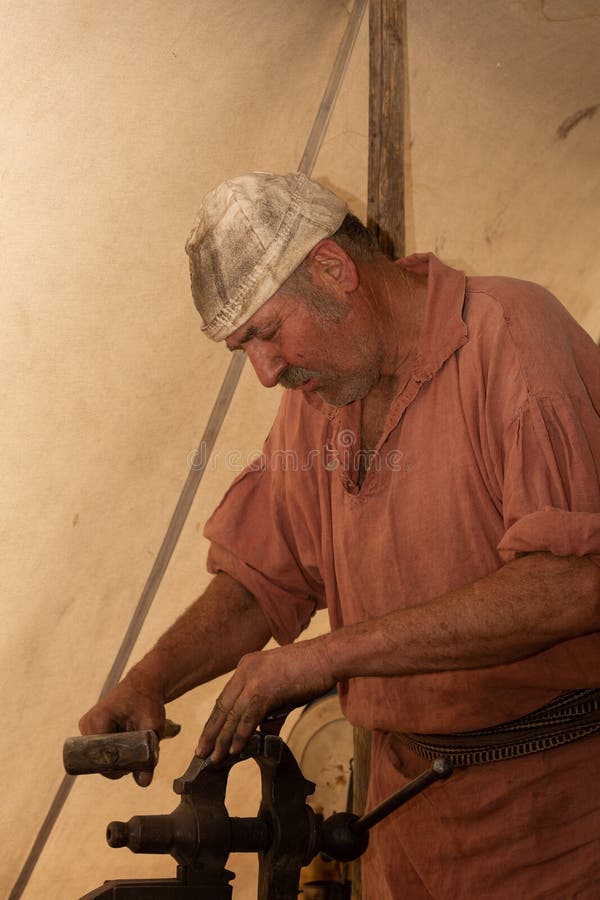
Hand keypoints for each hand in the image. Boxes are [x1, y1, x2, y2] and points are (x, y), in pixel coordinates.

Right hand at [78, 668, 165, 786]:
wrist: (144, 685)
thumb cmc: (147, 701)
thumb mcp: (152, 726)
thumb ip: (149, 754)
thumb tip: (144, 782)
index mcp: (97, 720)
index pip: (99, 758)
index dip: (116, 767)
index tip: (133, 766)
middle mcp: (87, 725)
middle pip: (98, 760)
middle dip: (118, 764)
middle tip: (136, 757)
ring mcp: (86, 728)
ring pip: (99, 758)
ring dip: (117, 759)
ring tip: (133, 747)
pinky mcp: (90, 731)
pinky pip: (100, 751)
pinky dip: (114, 753)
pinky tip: (126, 745)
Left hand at [196, 638, 335, 762]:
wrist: (328, 657)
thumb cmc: (310, 671)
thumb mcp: (282, 689)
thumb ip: (270, 710)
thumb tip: (265, 731)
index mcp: (246, 666)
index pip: (225, 698)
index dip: (215, 721)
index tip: (207, 738)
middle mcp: (245, 670)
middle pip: (222, 707)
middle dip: (211, 732)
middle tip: (201, 753)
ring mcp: (254, 679)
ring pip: (232, 715)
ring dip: (221, 739)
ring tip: (214, 758)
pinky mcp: (265, 689)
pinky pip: (248, 717)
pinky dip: (240, 735)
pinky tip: (233, 750)